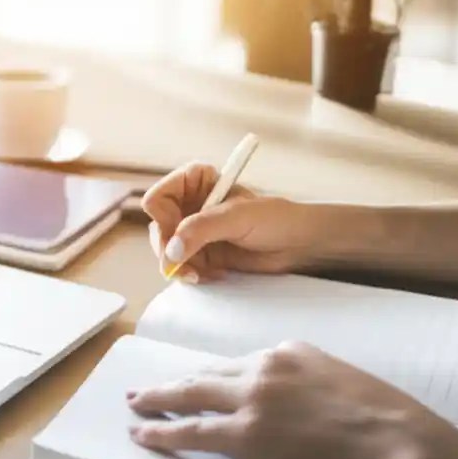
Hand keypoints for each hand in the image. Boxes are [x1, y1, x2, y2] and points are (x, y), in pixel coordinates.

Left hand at [126, 341, 457, 458]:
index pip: (243, 364)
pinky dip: (162, 431)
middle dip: (177, 381)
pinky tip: (144, 433)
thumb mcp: (349, 385)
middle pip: (209, 373)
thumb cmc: (390, 425)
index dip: (221, 376)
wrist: (400, 444)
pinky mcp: (245, 434)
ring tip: (136, 403)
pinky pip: (191, 430)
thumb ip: (316, 386)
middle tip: (151, 387)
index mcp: (292, 352)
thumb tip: (308, 405)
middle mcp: (266, 367)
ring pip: (191, 394)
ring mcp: (253, 399)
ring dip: (158, 398)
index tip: (207, 382)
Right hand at [141, 161, 316, 282]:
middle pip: (157, 228)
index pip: (158, 198)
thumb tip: (171, 251)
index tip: (177, 236)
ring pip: (166, 251)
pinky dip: (191, 274)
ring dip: (179, 266)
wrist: (299, 244)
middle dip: (168, 250)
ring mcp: (193, 231)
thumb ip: (201, 229)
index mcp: (195, 183)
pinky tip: (212, 276)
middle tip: (181, 267)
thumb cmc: (275, 219)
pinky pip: (181, 266)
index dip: (163, 220)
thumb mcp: (237, 217)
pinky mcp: (201, 253)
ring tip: (200, 275)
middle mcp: (189, 205)